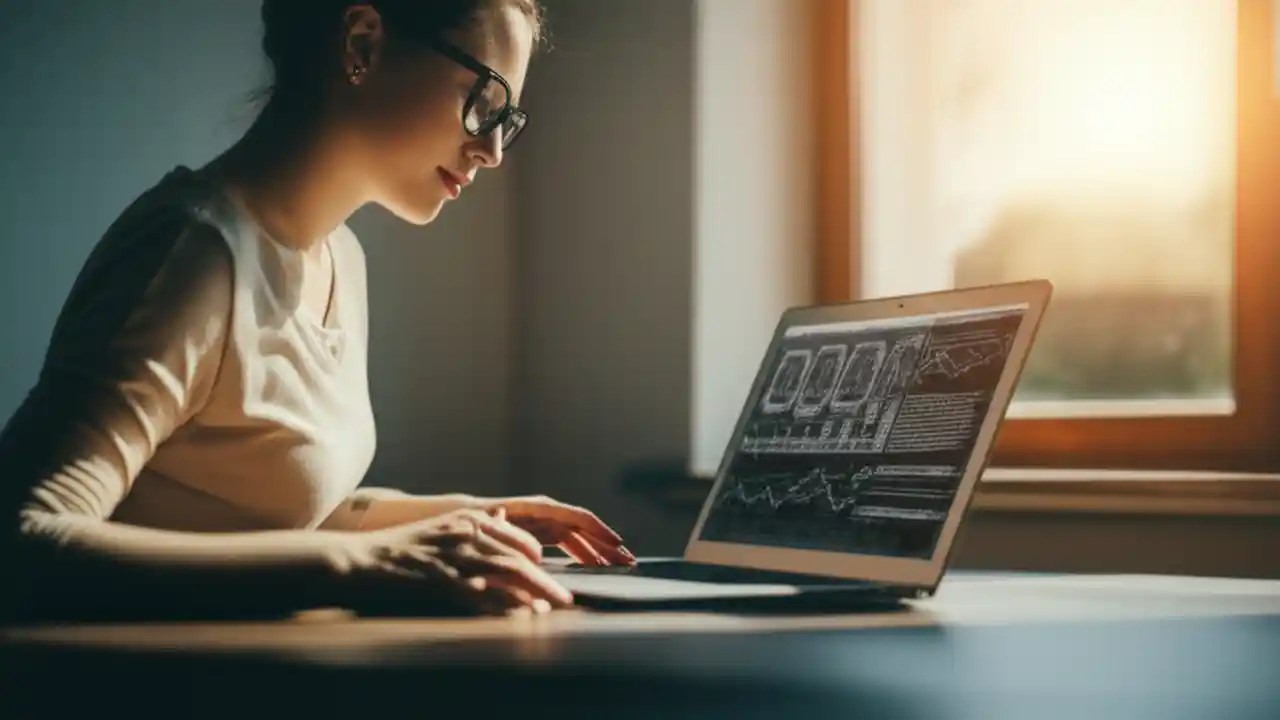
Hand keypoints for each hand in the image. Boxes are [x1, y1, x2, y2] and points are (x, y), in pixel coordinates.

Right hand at [336, 508, 573, 615]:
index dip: (535, 557)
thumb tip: (502, 516)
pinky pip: (483, 593)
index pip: (515, 538)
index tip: (545, 572)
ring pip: (507, 573)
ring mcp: (455, 557)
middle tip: (564, 597)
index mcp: (467, 519)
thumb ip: (474, 525)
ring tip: (553, 607)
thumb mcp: (441, 525)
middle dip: (545, 579)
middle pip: (518, 557)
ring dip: (534, 592)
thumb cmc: (400, 546)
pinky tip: (520, 615)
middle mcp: (466, 533)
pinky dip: (505, 604)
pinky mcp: (443, 580)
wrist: (362, 558)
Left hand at [486, 495, 635, 566]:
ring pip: (582, 538)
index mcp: (541, 510)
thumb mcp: (492, 526)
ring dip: (601, 552)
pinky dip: (585, 556)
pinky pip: (572, 545)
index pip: (578, 518)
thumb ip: (509, 532)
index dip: (599, 532)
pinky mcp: (545, 534)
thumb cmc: (478, 521)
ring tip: (620, 567)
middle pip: (587, 529)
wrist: (464, 518)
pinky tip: (596, 569)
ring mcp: (549, 523)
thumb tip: (525, 545)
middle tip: (629, 563)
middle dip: (608, 545)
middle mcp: (549, 514)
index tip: (618, 546)